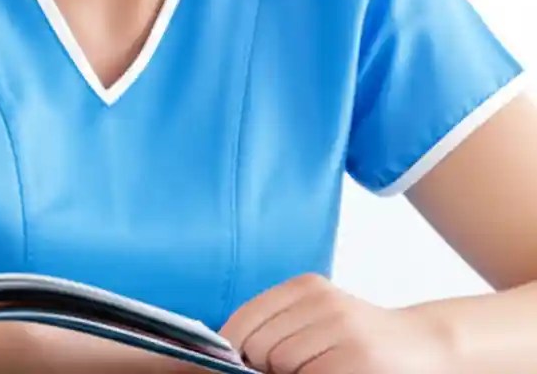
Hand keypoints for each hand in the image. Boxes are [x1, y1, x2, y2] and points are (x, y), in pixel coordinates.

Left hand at [218, 273, 456, 373]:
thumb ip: (275, 328)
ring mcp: (341, 329)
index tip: (241, 361)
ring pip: (280, 363)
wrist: (425, 345)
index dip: (234, 348)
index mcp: (304, 287)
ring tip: (321, 367)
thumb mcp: (316, 317)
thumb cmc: (359, 337)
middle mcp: (321, 302)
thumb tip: (228, 354)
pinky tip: (335, 371)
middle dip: (265, 366)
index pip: (244, 321)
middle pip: (258, 346)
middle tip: (296, 366)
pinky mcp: (356, 358)